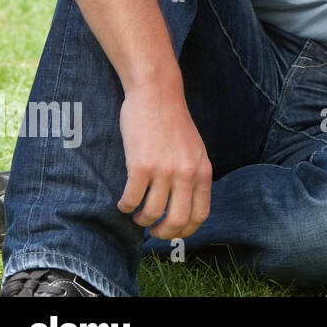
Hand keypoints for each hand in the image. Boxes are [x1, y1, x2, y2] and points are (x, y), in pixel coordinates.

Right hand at [116, 83, 212, 240]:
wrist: (157, 94)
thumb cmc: (173, 123)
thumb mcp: (195, 150)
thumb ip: (193, 174)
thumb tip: (185, 205)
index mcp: (203, 171)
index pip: (200, 214)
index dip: (185, 231)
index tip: (172, 232)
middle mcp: (187, 173)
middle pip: (178, 220)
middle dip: (162, 233)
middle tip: (151, 229)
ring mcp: (164, 170)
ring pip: (152, 213)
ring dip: (141, 220)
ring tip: (136, 213)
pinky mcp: (140, 165)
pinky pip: (131, 199)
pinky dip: (125, 206)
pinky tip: (124, 201)